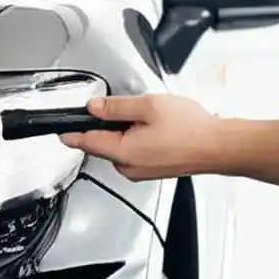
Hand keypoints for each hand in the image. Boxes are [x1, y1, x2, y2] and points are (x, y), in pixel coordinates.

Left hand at [59, 94, 224, 179]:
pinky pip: (134, 153)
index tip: (60, 132)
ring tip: (150, 119)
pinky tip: (156, 130)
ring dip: (125, 133)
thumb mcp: (147, 106)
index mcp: (122, 152)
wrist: (217, 147)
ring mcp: (140, 172)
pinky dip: (138, 140)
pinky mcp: (151, 171)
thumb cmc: (190, 128)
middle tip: (130, 110)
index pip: (87, 142)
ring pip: (119, 148)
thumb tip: (93, 107)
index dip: (72, 134)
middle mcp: (128, 167)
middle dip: (108, 126)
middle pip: (103, 144)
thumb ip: (115, 107)